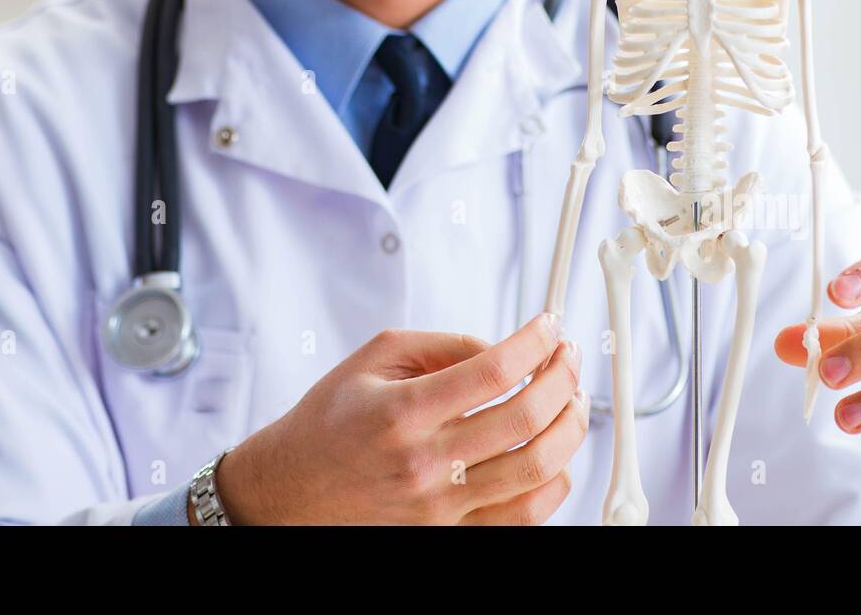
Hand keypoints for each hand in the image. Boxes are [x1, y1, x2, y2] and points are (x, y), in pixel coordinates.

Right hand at [213, 312, 588, 524]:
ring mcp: (440, 508)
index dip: (534, 341)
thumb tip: (502, 350)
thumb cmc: (330, 421)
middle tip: (567, 355)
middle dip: (562, 376)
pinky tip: (554, 454)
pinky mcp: (448, 535)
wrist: (290, 492)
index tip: (548, 324)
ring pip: (536, 470)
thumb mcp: (374, 358)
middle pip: (525, 418)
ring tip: (571, 399)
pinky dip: (553, 483)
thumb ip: (443, 346)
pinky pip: (522, 518)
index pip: (494, 371)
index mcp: (403, 412)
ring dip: (569, 427)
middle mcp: (425, 463)